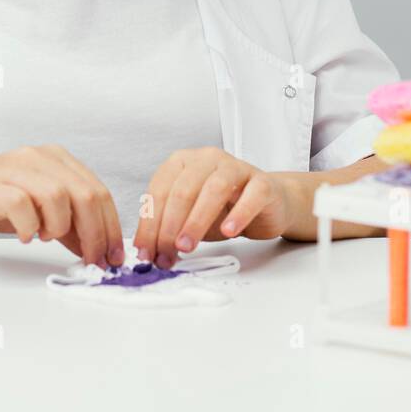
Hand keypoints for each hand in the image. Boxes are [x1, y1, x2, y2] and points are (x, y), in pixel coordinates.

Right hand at [0, 145, 123, 266]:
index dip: (111, 227)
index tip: (113, 256)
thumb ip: (68, 224)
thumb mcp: (37, 211)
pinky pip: (23, 207)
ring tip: (44, 237)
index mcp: (56, 159)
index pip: (98, 191)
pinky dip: (29, 227)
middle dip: (96, 234)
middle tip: (93, 261)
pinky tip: (23, 236)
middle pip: (86, 194)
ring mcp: (16, 169)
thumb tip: (98, 249)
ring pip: (59, 198)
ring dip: (59, 228)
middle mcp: (39, 158)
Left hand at [133, 147, 294, 268]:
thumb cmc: (223, 208)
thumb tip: (148, 251)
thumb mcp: (189, 218)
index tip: (146, 251)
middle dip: (170, 226)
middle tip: (166, 252)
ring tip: (187, 245)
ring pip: (214, 189)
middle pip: (183, 190)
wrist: (264, 205)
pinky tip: (228, 231)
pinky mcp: (262, 183)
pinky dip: (238, 214)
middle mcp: (207, 159)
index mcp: (183, 162)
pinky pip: (251, 196)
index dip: (150, 223)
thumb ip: (168, 229)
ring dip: (196, 221)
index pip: (159, 190)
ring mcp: (236, 168)